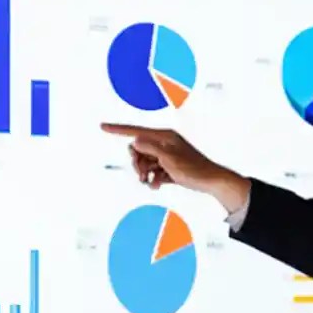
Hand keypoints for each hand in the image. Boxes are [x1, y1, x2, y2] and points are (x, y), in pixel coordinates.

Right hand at [100, 124, 249, 211]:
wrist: (211, 182)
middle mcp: (164, 143)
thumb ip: (150, 148)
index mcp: (164, 136)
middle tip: (142, 174)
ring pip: (145, 163)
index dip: (118, 129)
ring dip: (145, 173)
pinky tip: (157, 186)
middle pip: (138, 150)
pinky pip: (154, 172)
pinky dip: (153, 179)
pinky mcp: (169, 168)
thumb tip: (135, 140)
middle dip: (136, 162)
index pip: (136, 131)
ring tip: (151, 183)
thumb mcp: (168, 158)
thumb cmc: (193, 169)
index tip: (102, 126)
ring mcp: (167, 156)